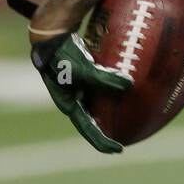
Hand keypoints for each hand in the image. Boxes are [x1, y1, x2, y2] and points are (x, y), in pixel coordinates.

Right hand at [7, 0, 131, 153]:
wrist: (50, 33)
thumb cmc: (63, 54)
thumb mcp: (82, 70)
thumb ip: (104, 79)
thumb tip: (129, 84)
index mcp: (69, 103)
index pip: (87, 129)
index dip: (102, 141)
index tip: (118, 149)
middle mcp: (73, 97)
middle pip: (94, 118)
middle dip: (109, 126)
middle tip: (129, 133)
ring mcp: (77, 85)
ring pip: (98, 101)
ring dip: (113, 106)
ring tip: (132, 110)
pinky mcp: (83, 72)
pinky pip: (102, 83)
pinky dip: (114, 85)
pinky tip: (131, 82)